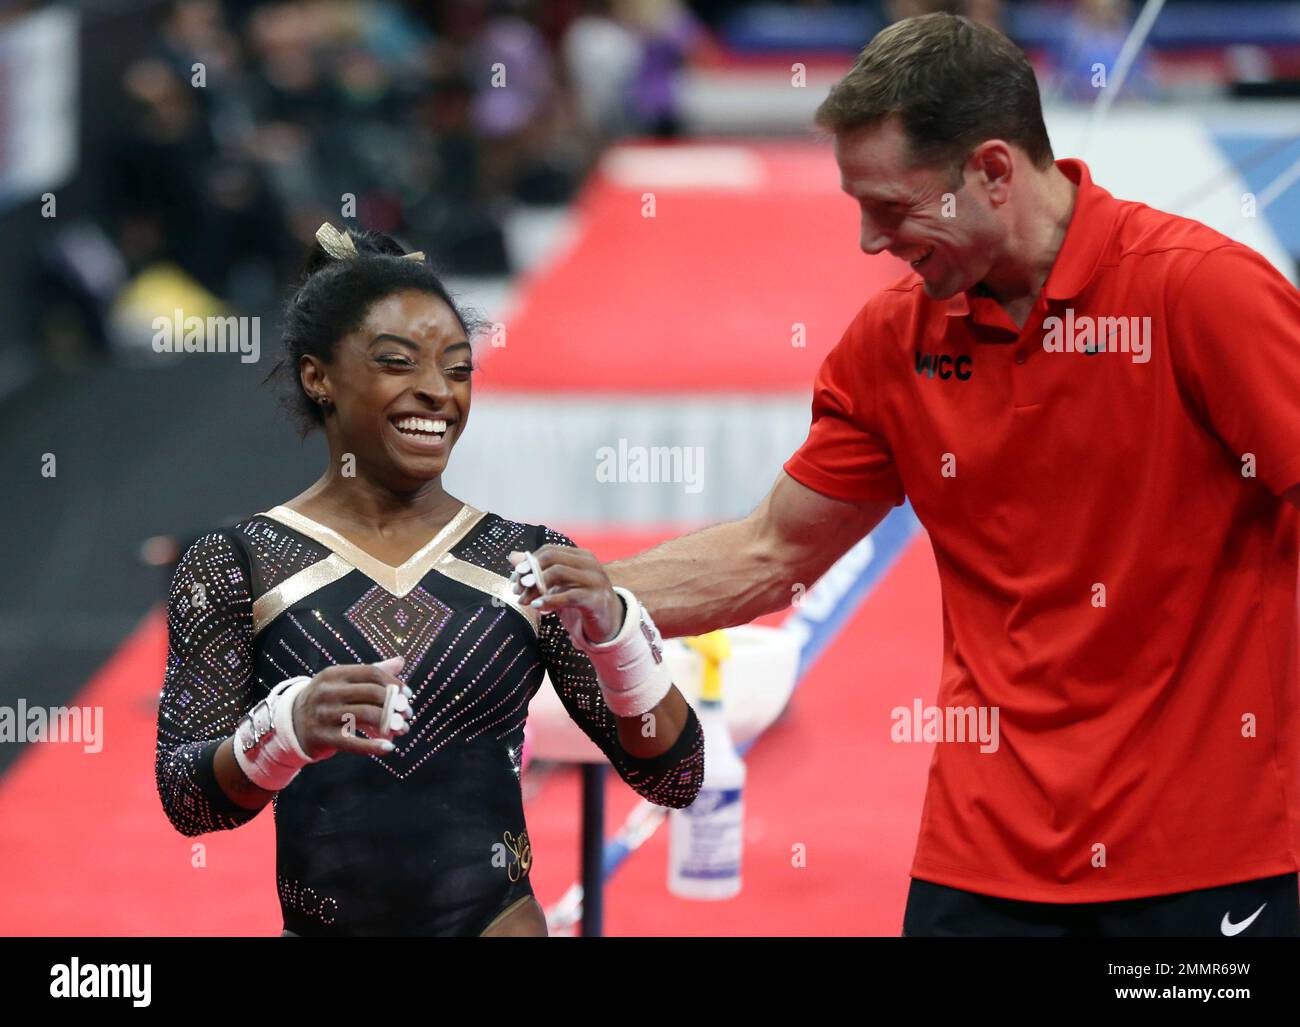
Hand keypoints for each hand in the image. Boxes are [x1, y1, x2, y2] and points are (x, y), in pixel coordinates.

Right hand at [291, 655, 412, 758]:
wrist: (290, 724)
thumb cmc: (326, 701)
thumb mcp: (341, 682)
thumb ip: (370, 672)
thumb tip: (401, 662)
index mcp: (334, 674)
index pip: (371, 673)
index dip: (393, 683)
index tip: (407, 695)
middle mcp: (327, 692)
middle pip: (372, 694)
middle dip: (395, 704)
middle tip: (407, 714)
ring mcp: (323, 714)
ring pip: (366, 716)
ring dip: (391, 724)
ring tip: (402, 729)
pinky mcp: (322, 737)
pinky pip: (353, 743)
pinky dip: (374, 746)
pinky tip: (389, 748)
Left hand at [508, 546, 623, 644]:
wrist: (609, 624)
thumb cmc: (581, 602)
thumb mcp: (558, 586)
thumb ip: (538, 572)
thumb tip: (513, 557)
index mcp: (581, 556)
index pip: (549, 551)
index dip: (529, 563)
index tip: (515, 579)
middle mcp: (590, 564)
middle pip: (552, 559)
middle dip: (530, 574)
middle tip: (517, 590)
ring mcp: (595, 580)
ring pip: (558, 573)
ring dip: (536, 588)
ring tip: (524, 601)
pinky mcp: (597, 599)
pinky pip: (570, 596)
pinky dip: (550, 600)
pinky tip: (537, 606)